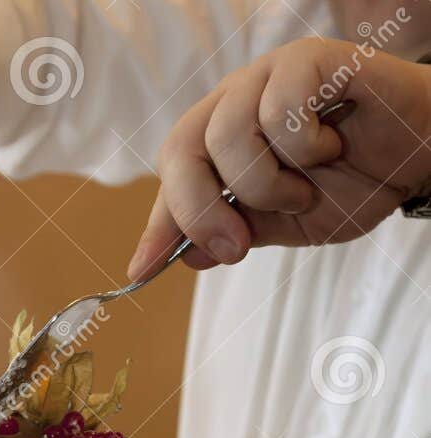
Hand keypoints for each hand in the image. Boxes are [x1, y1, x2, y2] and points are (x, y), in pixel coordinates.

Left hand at [127, 39, 430, 277]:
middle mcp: (238, 99)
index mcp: (224, 138)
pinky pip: (279, 108)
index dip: (157, 223)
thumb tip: (183, 256)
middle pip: (182, 148)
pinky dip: (303, 146)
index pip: (173, 174)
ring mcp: (271, 75)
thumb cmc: (354, 183)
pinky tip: (330, 146)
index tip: (141, 271)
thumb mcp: (285, 227)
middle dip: (200, 209)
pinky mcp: (311, 60)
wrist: (419, 162)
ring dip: (265, 184)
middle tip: (237, 246)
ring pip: (228, 133)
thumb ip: (236, 233)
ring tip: (303, 191)